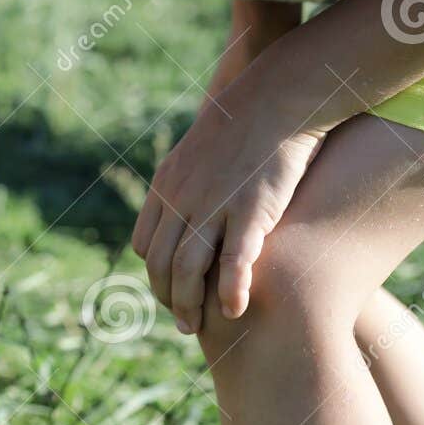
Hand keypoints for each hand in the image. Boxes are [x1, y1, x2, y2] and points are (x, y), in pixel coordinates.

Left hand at [131, 80, 323, 334]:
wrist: (278, 96)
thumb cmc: (248, 126)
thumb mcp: (202, 153)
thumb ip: (190, 183)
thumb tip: (190, 207)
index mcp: (166, 186)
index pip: (145, 244)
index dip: (155, 273)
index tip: (171, 291)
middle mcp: (181, 198)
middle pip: (159, 262)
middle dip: (167, 298)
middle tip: (183, 324)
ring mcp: (213, 204)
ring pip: (186, 268)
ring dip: (188, 304)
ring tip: (198, 327)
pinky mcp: (250, 209)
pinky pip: (232, 261)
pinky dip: (227, 291)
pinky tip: (233, 312)